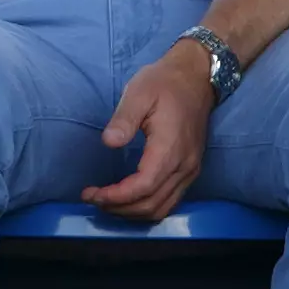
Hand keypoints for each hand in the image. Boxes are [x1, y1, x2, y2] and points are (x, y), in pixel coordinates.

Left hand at [81, 40, 213, 221]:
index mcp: (170, 148)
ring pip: (162, 208)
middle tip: (93, 199)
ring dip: (133, 212)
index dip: (116, 197)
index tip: (92, 194)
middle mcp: (184, 166)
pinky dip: (147, 206)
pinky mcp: (190, 169)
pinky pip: (170, 200)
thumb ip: (124, 119)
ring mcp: (190, 170)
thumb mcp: (139, 92)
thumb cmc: (165, 82)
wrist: (196, 76)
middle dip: (119, 208)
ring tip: (107, 202)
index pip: (143, 187)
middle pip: (151, 204)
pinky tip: (129, 199)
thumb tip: (109, 143)